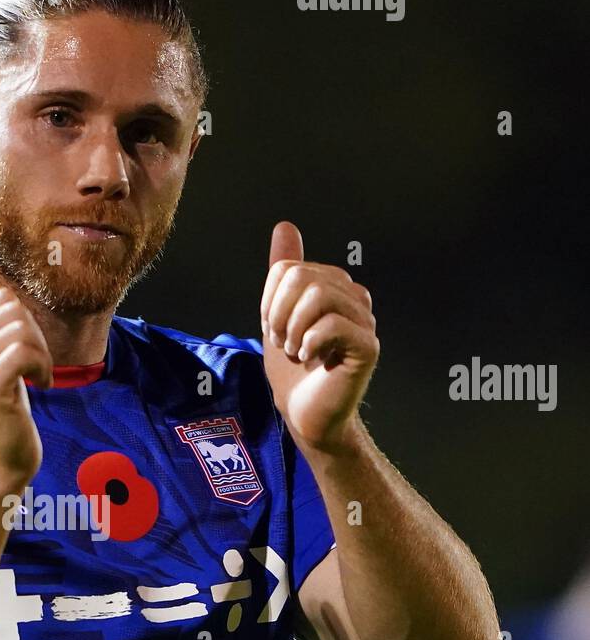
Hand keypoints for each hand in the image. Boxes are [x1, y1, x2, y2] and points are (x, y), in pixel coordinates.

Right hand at [0, 271, 52, 494]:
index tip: (24, 356)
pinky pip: (26, 352)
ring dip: (42, 355)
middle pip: (13, 310)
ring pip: (22, 330)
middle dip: (36, 337)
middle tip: (37, 367)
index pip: (1, 299)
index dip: (25, 324)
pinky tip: (42, 386)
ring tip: (38, 378)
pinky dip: (44, 368)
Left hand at [260, 221, 378, 453]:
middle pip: (302, 278)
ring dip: (294, 331)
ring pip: (318, 297)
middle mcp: (355, 298)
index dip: (271, 302)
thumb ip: (283, 273)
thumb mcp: (278, 316)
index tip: (276, 330)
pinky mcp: (368, 346)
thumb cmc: (294, 371)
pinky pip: (332, 325)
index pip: (289, 270)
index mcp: (334, 286)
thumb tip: (285, 226)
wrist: (304, 414)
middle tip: (285, 343)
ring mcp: (365, 321)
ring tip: (298, 351)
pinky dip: (310, 343)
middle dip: (280, 315)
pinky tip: (311, 358)